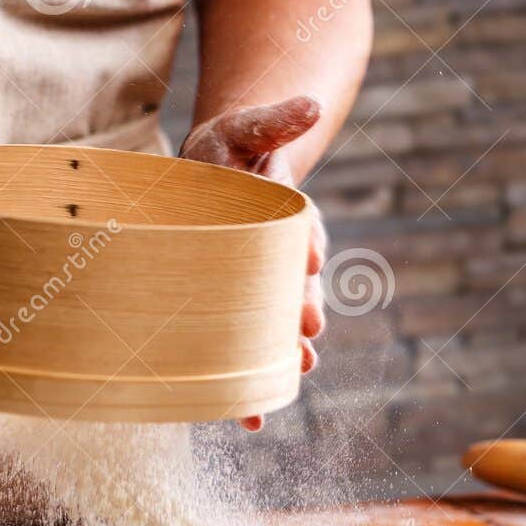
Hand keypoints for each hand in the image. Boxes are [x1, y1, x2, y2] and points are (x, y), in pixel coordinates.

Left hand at [181, 94, 327, 430]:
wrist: (216, 180)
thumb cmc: (228, 153)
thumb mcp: (246, 128)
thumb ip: (275, 120)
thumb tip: (309, 104)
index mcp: (285, 214)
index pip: (299, 226)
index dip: (304, 238)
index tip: (309, 252)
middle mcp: (281, 259)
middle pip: (295, 284)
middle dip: (300, 305)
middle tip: (307, 325)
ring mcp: (263, 291)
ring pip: (278, 325)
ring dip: (287, 351)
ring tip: (299, 371)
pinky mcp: (238, 316)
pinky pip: (246, 353)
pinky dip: (248, 389)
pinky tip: (249, 421)